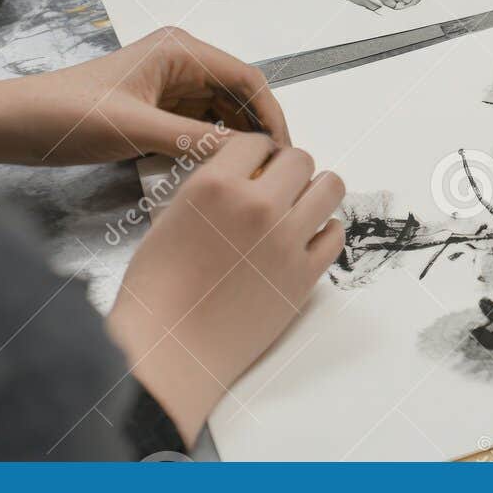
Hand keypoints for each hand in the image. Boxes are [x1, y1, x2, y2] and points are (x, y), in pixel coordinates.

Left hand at [0, 29, 287, 165]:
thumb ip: (198, 141)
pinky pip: (197, 127)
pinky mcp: (154, 108)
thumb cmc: (66, 116)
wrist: (12, 126)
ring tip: (247, 176)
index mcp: (180, 50)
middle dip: (257, 132)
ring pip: (221, 114)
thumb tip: (250, 157)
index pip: (248, 79)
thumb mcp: (138, 130)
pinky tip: (211, 174)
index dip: (273, 116)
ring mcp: (167, 85)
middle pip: (238, 97)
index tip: (286, 152)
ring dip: (233, 143)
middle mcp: (179, 61)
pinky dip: (208, 149)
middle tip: (273, 171)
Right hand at [106, 134, 345, 442]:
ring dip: (317, 192)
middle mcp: (256, 205)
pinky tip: (305, 241)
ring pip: (331, 187)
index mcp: (215, 186)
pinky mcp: (305, 275)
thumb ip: (211, 193)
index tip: (257, 168)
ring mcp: (286, 240)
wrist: (170, 350)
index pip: (256, 142)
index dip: (257, 155)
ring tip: (300, 208)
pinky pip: (335, 235)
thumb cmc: (157, 292)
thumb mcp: (170, 221)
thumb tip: (242, 180)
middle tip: (280, 188)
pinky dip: (324, 232)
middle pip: (301, 159)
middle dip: (291, 170)